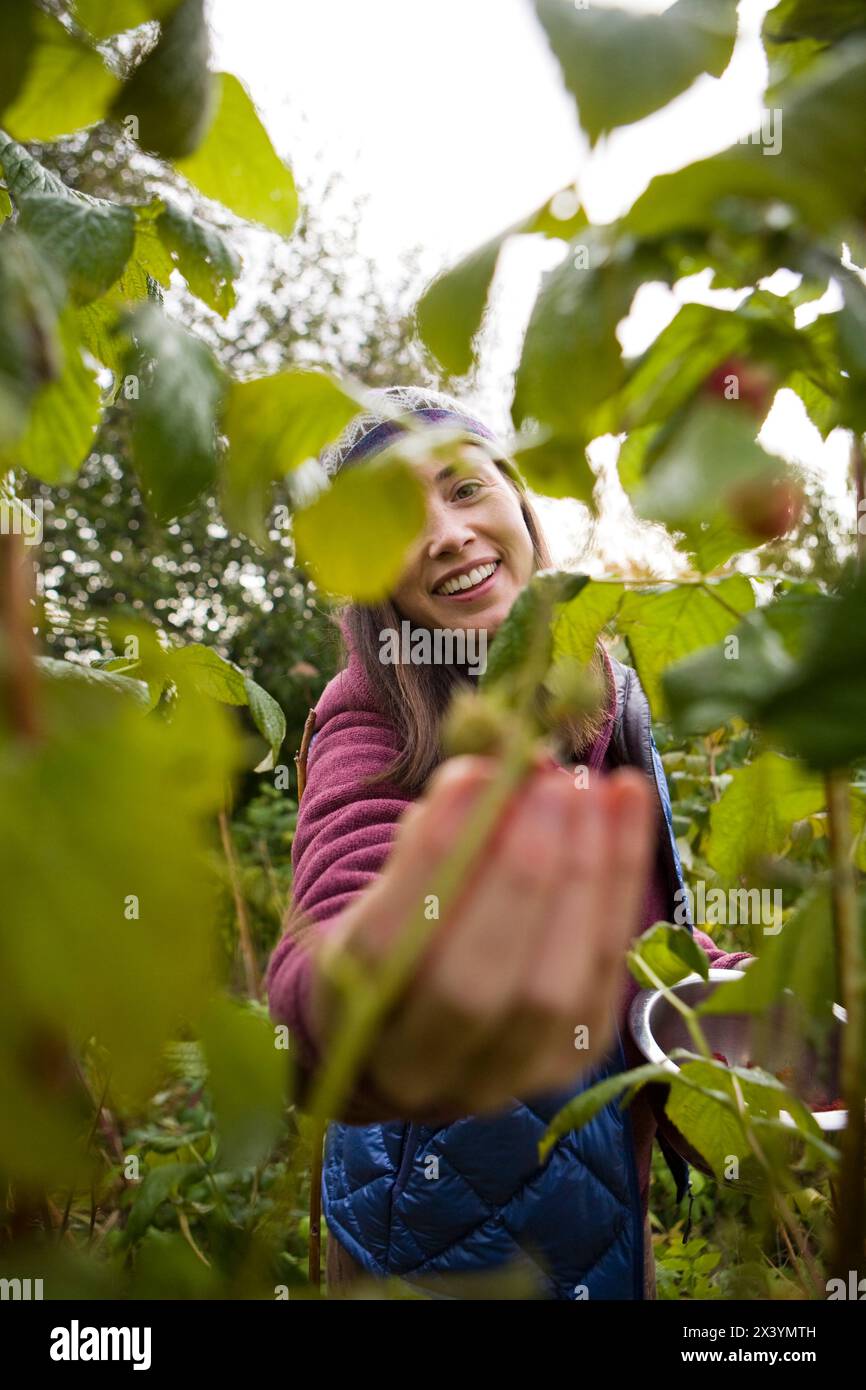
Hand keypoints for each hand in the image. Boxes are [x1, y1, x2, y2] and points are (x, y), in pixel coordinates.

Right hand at [309, 754, 655, 1115]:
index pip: (389, 946)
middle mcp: (418, 1072)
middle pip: (474, 984)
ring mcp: (501, 1080)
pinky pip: (604, 976)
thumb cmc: (397, 933)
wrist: (413, 1033)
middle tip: (552, 783)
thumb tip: (502, 767)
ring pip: (550, 993)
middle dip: (522, 873)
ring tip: (592, 790)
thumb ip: (434, 832)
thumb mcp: (389, 882)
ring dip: (584, 877)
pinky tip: (626, 807)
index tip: (474, 773)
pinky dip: (622, 884)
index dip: (434, 857)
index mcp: (346, 1018)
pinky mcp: (568, 1063)